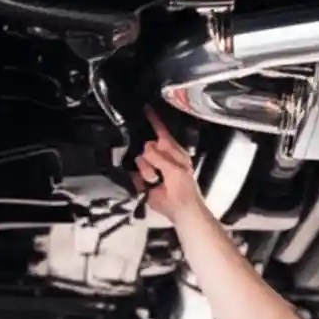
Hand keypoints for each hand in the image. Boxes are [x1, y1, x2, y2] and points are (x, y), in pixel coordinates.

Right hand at [134, 106, 204, 223]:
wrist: (181, 209)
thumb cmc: (184, 189)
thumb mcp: (176, 169)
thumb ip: (161, 157)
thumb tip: (148, 149)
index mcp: (174, 151)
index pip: (161, 131)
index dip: (154, 121)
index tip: (146, 109)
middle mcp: (162, 156)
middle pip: (147, 145)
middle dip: (151, 158)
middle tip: (160, 171)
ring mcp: (151, 168)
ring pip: (140, 159)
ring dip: (147, 171)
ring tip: (156, 181)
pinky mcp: (142, 180)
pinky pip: (134, 173)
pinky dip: (140, 178)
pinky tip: (149, 185)